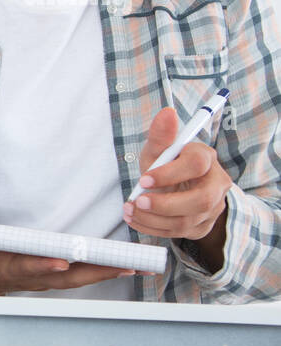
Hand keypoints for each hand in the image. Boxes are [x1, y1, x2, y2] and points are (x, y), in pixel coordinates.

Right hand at [0, 204, 136, 294]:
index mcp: (4, 268)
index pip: (24, 267)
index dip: (42, 265)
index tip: (60, 261)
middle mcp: (27, 277)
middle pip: (63, 278)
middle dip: (91, 272)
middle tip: (119, 264)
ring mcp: (40, 279)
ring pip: (75, 280)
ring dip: (103, 273)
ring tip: (131, 264)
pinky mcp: (49, 277)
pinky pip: (78, 277)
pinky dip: (99, 272)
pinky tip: (121, 266)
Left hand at [123, 108, 230, 259]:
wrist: (177, 188)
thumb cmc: (167, 165)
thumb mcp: (160, 149)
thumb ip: (161, 134)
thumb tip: (167, 113)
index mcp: (206, 159)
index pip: (196, 165)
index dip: (170, 173)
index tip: (144, 178)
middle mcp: (215, 184)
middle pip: (200, 200)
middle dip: (164, 204)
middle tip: (136, 201)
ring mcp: (211, 209)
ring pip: (186, 221)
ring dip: (152, 218)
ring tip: (129, 210)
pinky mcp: (201, 227)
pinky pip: (177, 233)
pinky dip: (152, 228)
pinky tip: (135, 219)